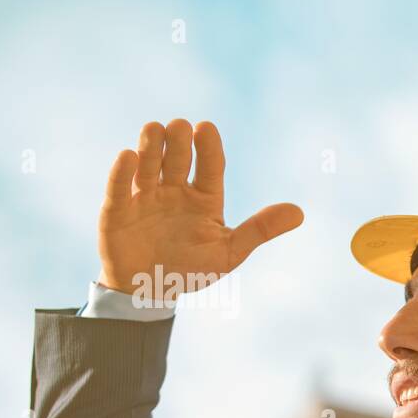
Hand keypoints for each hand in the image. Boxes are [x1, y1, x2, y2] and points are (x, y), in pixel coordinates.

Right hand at [97, 119, 302, 297]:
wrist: (151, 291)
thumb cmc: (192, 269)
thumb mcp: (230, 251)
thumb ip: (260, 229)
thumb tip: (300, 212)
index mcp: (204, 197)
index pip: (210, 166)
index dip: (208, 147)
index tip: (207, 128)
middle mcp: (175, 190)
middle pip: (178, 159)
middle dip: (179, 142)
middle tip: (181, 127)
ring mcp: (145, 197)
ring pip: (149, 165)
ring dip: (152, 147)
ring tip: (156, 129)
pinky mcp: (118, 209)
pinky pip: (119, 187)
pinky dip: (123, 172)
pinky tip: (128, 156)